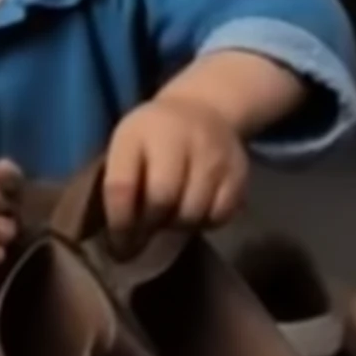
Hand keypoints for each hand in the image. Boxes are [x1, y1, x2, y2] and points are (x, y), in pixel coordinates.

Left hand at [103, 97, 247, 252]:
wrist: (203, 109)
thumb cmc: (153, 135)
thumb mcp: (126, 144)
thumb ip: (119, 183)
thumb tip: (117, 237)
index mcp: (138, 133)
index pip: (123, 186)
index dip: (119, 223)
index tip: (117, 246)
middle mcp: (178, 139)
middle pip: (162, 200)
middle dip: (149, 227)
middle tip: (144, 238)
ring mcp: (212, 154)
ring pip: (192, 213)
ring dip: (176, 226)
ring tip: (168, 219)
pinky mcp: (238, 172)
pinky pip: (219, 215)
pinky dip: (204, 222)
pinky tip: (194, 211)